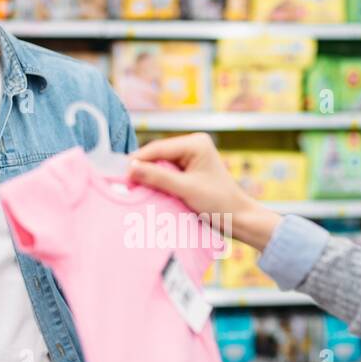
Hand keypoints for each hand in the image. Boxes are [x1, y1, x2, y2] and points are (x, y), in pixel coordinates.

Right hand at [126, 133, 282, 250]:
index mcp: (195, 143)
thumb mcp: (185, 189)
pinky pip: (167, 171)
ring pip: (160, 163)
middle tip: (126, 184)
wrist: (238, 218)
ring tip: (134, 188)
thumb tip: (130, 167)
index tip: (122, 176)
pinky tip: (148, 189)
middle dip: (143, 168)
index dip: (138, 161)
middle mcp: (193, 144)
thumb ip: (158, 177)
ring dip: (149, 175)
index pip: (158, 148)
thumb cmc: (218, 203)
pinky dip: (157, 180)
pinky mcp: (190, 169)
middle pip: (158, 154)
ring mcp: (191, 156)